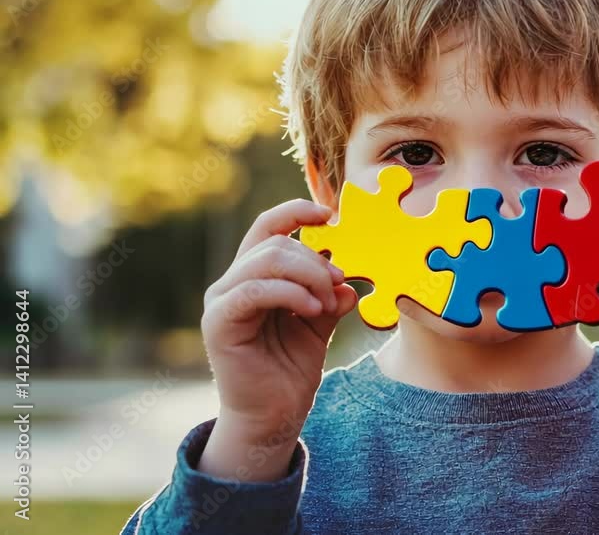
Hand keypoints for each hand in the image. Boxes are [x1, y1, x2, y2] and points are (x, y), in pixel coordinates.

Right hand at [199, 199, 355, 478]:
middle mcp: (233, 283)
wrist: (273, 417)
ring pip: (265, 260)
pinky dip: (290, 293)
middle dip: (315, 260)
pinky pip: (254, 289)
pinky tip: (311, 309)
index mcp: (255, 277)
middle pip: (275, 243)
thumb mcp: (319, 326)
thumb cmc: (291, 370)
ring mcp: (222, 301)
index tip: (329, 215)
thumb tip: (349, 282)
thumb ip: (329, 298)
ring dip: (307, 276)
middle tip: (338, 283)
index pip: (269, 228)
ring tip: (325, 303)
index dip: (296, 212)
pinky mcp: (218, 322)